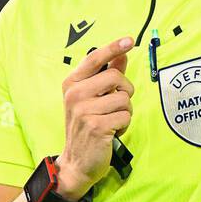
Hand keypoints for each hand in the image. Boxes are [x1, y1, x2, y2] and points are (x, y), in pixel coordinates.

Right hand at [57, 36, 134, 196]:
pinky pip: (125, 117)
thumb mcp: (91, 99)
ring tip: (110, 122)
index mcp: (71, 84)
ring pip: (123, 99)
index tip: (129, 40)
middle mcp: (75, 95)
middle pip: (116, 77)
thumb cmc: (86, 127)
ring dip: (124, 112)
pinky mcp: (97, 126)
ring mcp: (84, 111)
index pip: (95, 59)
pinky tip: (111, 133)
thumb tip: (122, 55)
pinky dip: (124, 126)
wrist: (76, 162)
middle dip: (124, 91)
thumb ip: (106, 75)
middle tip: (115, 105)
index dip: (113, 47)